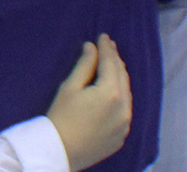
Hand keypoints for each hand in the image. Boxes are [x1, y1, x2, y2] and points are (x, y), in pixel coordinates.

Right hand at [46, 36, 131, 169]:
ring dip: (119, 77)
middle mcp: (124, 108)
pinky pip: (125, 109)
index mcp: (110, 93)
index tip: (103, 36)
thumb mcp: (69, 87)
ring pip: (126, 93)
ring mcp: (125, 123)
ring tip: (112, 65)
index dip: (107, 48)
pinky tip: (112, 91)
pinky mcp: (122, 134)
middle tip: (108, 47)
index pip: (111, 63)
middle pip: (122, 76)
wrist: (59, 151)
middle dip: (115, 60)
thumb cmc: (60, 116)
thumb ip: (84, 65)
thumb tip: (92, 47)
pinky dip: (120, 96)